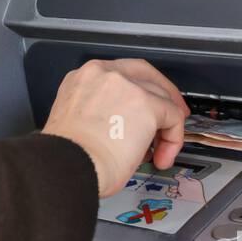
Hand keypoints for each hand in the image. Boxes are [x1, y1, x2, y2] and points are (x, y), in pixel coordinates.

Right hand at [41, 59, 189, 197]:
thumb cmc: (68, 156)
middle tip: (172, 119)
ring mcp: (126, 86)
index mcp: (84, 79)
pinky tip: (162, 156)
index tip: (146, 109)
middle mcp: (104, 74)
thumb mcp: (78, 122)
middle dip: (164, 99)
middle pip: (146, 77)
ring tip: (161, 151)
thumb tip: (124, 130)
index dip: (140, 93)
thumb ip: (101, 116)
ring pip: (162, 98)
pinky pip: (173, 117)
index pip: (121, 75)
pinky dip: (173, 139)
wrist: (68, 165)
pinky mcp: (146, 104)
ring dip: (166, 127)